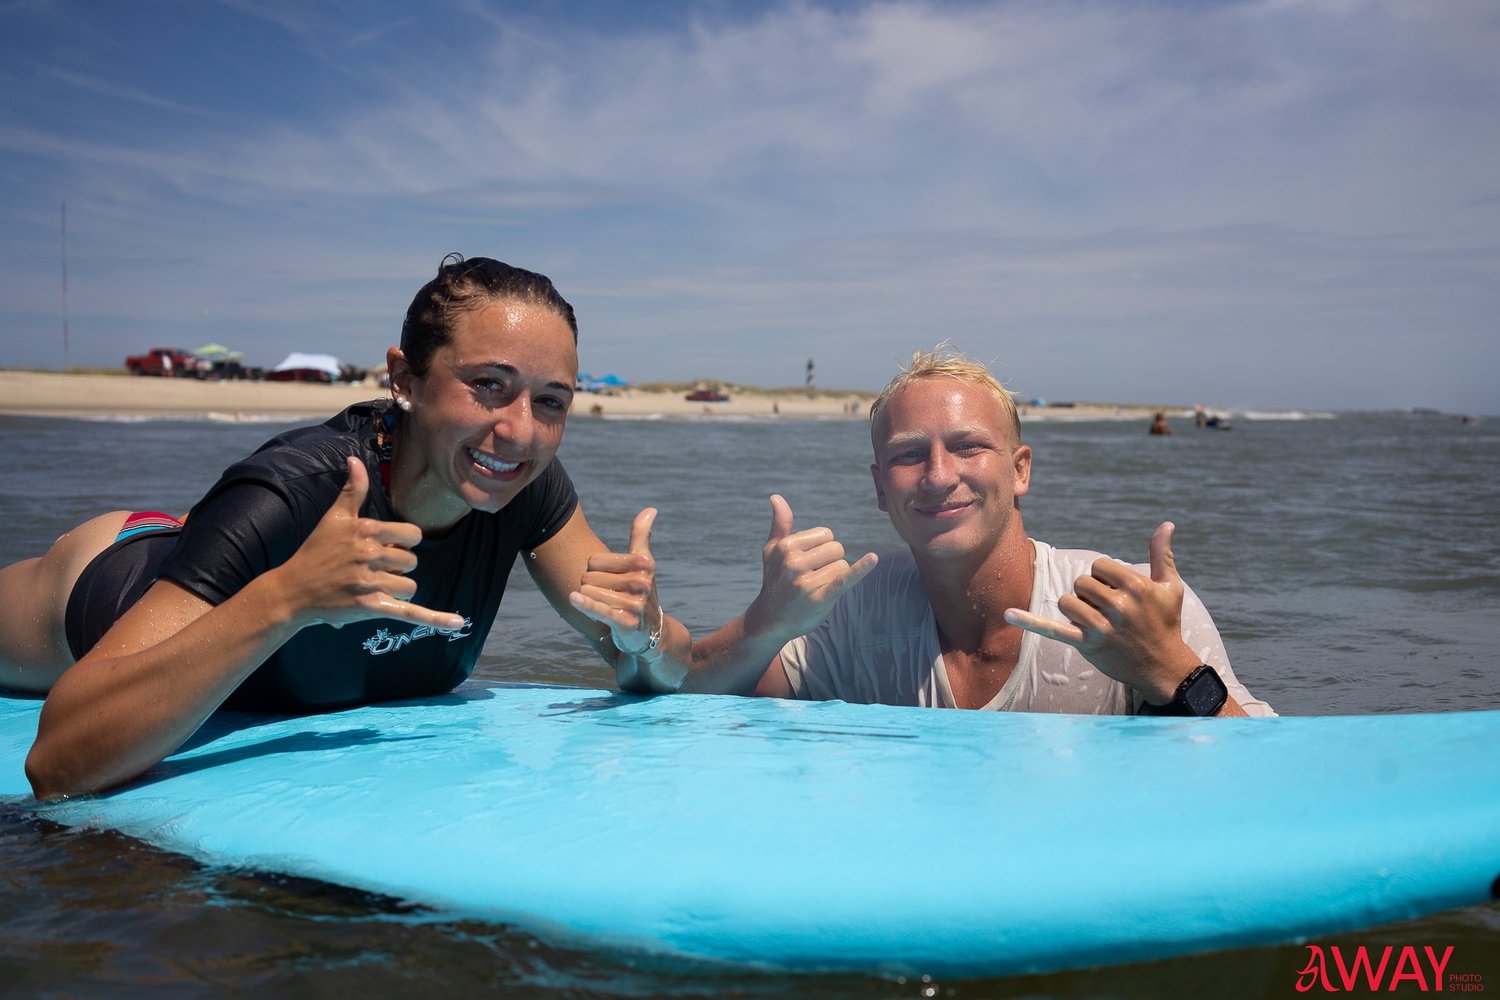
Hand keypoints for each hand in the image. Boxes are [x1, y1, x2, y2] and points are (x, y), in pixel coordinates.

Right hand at [279, 457, 464, 630]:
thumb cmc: (316, 552)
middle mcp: (369, 554)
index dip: (402, 543)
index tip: (383, 547)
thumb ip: (352, 490)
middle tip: (371, 569)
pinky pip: (410, 612)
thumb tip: (354, 460)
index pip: (412, 535)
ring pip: (409, 586)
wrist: (293, 590)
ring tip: (371, 587)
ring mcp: (369, 582)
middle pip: (412, 562)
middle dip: (397, 567)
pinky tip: (457, 624)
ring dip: (396, 589)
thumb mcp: (334, 518)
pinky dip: (435, 619)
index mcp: (366, 531)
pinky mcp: (370, 606)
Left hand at [569, 508, 662, 654]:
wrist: (651, 630)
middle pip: (589, 577)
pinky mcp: (627, 622)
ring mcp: (635, 604)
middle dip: (591, 587)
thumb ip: (641, 535)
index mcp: (644, 564)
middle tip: (607, 596)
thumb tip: (651, 509)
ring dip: (590, 601)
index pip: (595, 560)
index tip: (608, 578)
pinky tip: (573, 597)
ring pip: (589, 593)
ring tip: (607, 607)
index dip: (595, 570)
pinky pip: (599, 610)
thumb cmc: (639, 590)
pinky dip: (584, 604)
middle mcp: (642, 583)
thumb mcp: (642, 562)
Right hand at [744, 495, 877, 639]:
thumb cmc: (774, 579)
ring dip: (834, 576)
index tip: (808, 561)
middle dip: (830, 561)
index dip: (822, 547)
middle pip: (836, 548)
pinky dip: (860, 569)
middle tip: (812, 576)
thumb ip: (780, 523)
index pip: (826, 534)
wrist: (771, 619)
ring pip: (842, 565)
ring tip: (815, 588)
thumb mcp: (772, 550)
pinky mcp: (820, 599)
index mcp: (786, 546)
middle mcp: (794, 562)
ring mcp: (806, 582)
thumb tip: (776, 496)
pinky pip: (844, 579)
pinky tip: (873, 558)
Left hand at [1004, 522, 1199, 701]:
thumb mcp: (1170, 586)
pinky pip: (1053, 629)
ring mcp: (1101, 627)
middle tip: (1109, 609)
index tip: (1117, 591)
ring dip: (1077, 608)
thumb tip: (1165, 524)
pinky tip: (1008, 614)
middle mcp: (1118, 606)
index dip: (1104, 576)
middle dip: (1091, 593)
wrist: (1164, 667)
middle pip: (1081, 582)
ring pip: (1068, 601)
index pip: (1099, 565)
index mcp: (1136, 587)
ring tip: (1097, 620)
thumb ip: (1161, 554)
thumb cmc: (1166, 622)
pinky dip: (1030, 622)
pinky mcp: (1087, 644)